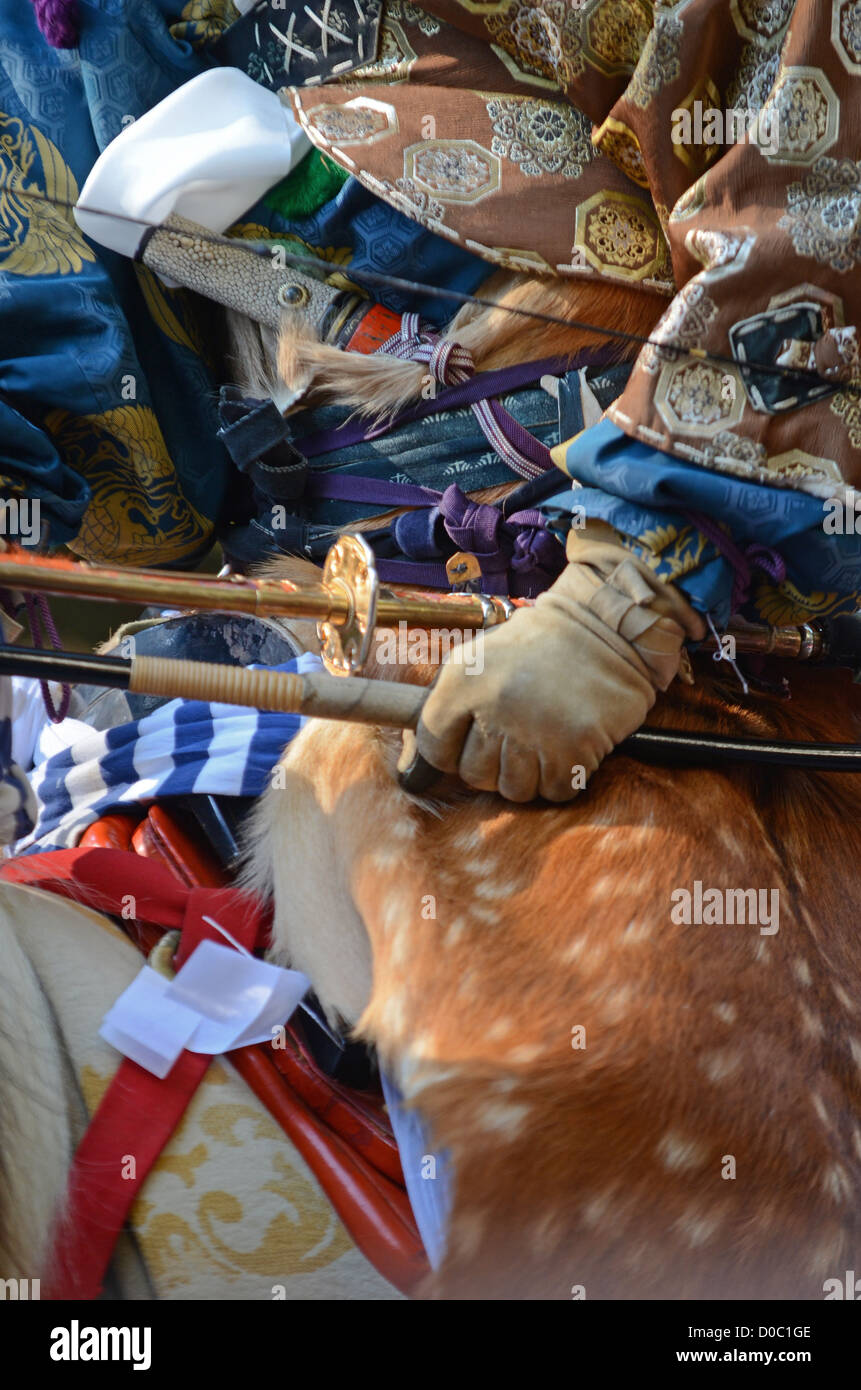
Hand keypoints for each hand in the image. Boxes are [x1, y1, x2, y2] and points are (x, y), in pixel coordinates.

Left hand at [404, 538, 704, 801]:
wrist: (607, 625)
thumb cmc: (540, 646)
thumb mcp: (482, 657)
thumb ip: (452, 703)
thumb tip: (421, 763)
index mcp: (463, 680)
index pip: (433, 747)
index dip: (449, 753)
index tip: (467, 746)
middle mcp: (494, 707)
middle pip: (474, 775)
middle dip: (492, 765)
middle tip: (514, 740)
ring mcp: (535, 730)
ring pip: (514, 790)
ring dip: (528, 775)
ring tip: (542, 742)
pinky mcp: (575, 747)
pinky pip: (556, 790)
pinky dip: (563, 779)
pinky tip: (568, 749)